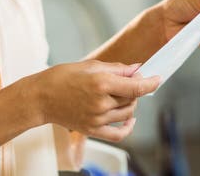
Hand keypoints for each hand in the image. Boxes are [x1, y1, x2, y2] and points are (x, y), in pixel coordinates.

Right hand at [29, 60, 159, 141]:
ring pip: (127, 113)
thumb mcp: (91, 65)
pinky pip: (118, 134)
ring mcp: (97, 118)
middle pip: (132, 99)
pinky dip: (128, 127)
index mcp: (101, 83)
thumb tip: (137, 69)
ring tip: (120, 94)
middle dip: (135, 88)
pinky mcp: (92, 130)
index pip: (136, 86)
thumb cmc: (63, 77)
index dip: (150, 83)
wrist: (42, 97)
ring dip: (130, 104)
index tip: (158, 79)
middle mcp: (101, 103)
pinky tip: (130, 119)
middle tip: (128, 80)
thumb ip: (117, 68)